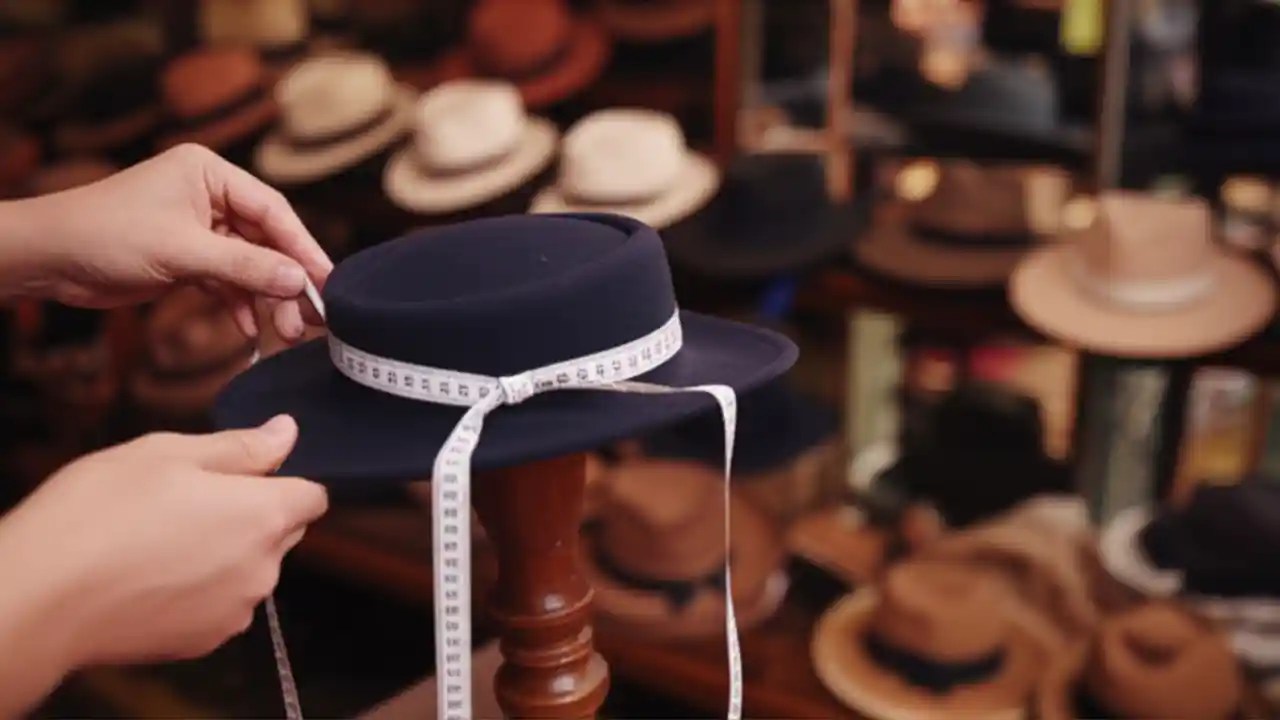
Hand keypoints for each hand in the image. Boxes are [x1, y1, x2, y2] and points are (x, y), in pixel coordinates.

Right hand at [0, 416, 326, 714]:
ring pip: (251, 569)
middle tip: (188, 501)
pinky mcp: (205, 640)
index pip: (314, 495)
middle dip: (253, 514)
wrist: (42, 598)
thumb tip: (287, 432)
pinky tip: (153, 575)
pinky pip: (222, 604)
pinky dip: (201, 589)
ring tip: (161, 539)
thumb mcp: (167, 454)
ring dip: (226, 553)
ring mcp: (236, 610)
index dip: (285, 479)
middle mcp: (264, 568)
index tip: (245, 474)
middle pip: (284, 532)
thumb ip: (240, 447)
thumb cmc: (100, 512)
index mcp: (263, 515)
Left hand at [2, 144, 330, 341]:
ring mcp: (199, 228)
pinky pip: (226, 281)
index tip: (327, 282)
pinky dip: (238, 304)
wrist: (49, 258)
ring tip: (286, 331)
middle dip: (287, 280)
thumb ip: (244, 266)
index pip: (273, 211)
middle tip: (312, 316)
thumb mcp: (182, 251)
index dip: (304, 248)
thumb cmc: (105, 234)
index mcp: (209, 173)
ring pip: (249, 265)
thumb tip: (296, 280)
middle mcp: (209, 195)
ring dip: (266, 299)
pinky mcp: (187, 257)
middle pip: (266, 241)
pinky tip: (251, 329)